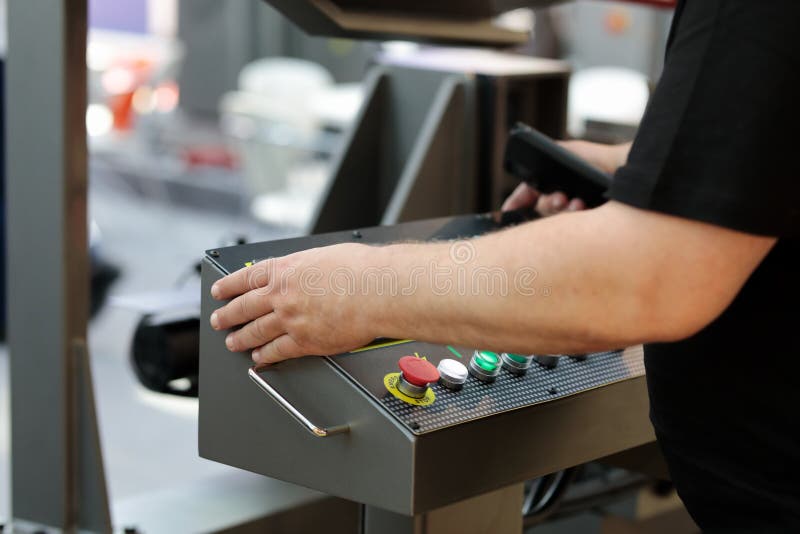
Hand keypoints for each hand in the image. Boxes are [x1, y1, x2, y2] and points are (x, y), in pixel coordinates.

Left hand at [208, 243, 376, 364]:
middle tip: (218, 320)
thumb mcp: (325, 254)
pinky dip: (265, 355)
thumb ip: (307, 265)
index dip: (228, 286)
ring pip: (256, 331)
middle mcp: (282, 294)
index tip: (219, 291)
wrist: (378, 291)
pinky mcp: (304, 342)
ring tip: (232, 343)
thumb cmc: (362, 270)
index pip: (246, 277)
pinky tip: (259, 357)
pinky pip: (278, 351)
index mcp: (286, 269)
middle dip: (227, 315)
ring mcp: (290, 320)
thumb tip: (306, 269)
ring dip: (240, 338)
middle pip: (244, 307)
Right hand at [501, 140, 630, 214]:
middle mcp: (563, 200)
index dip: (517, 203)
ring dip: (563, 212)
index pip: (529, 196)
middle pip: (542, 210)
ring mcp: (576, 214)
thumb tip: (532, 163)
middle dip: (548, 204)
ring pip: (557, 221)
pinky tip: (584, 207)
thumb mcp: (571, 151)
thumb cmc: (601, 159)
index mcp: (555, 185)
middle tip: (559, 198)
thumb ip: (549, 153)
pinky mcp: (589, 226)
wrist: (628, 169)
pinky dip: (576, 217)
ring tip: (576, 202)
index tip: (507, 211)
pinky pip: (574, 230)